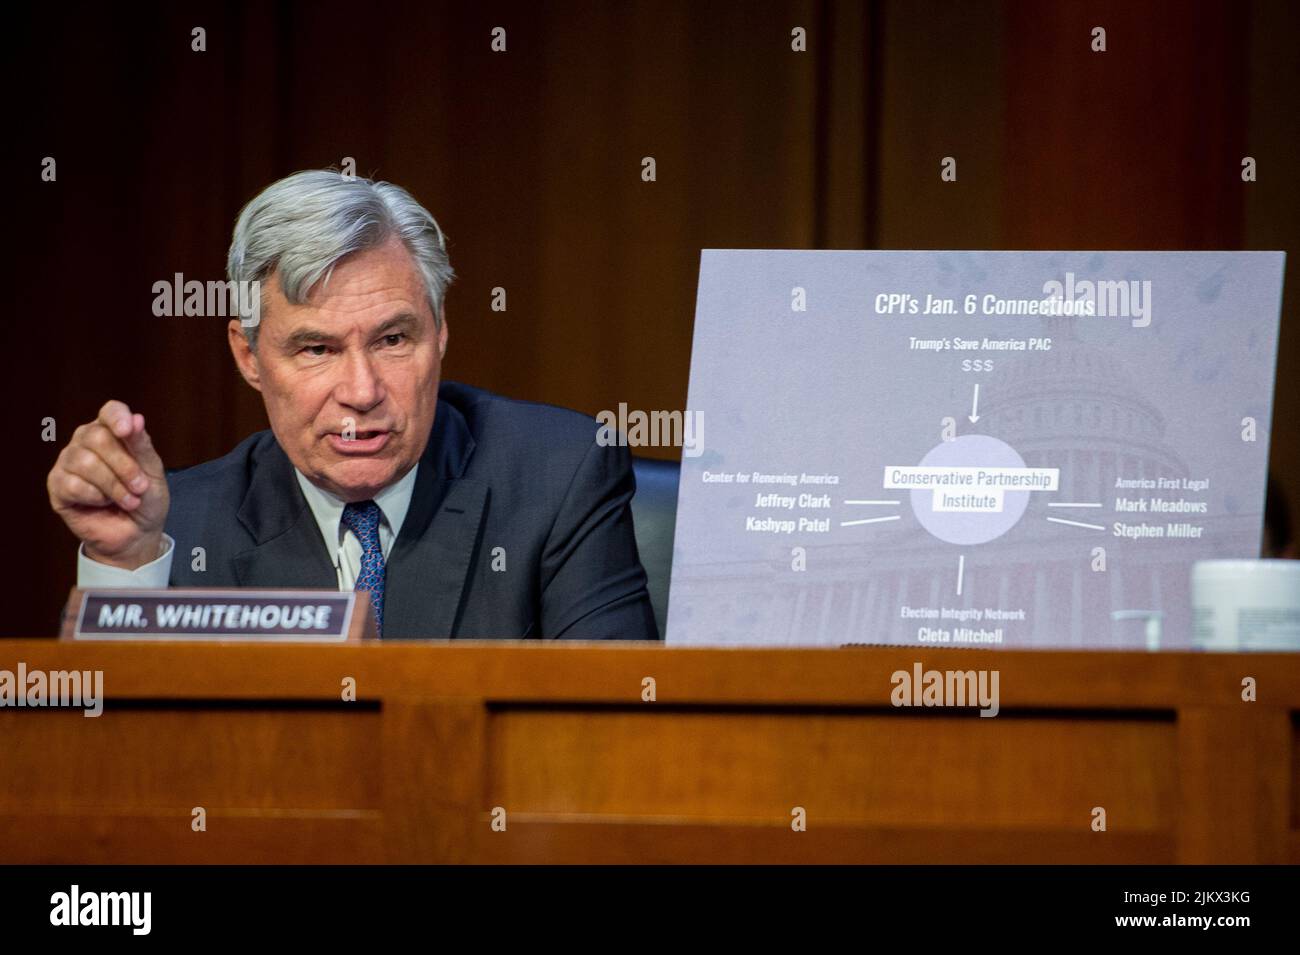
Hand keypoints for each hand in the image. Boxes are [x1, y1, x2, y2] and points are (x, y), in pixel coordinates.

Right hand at [47, 400, 170, 569]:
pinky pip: (73, 484)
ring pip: (85, 462)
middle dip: (124, 466)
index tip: (126, 429)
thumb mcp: (153, 472)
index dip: (117, 417)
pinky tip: (103, 503)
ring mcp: (68, 462)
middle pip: (98, 438)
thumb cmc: (146, 499)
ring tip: (129, 500)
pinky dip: (95, 497)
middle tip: (140, 486)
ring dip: (114, 486)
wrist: (136, 534)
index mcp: (111, 432)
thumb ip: (142, 446)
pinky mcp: (57, 485)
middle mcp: (85, 442)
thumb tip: (137, 419)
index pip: (110, 412)